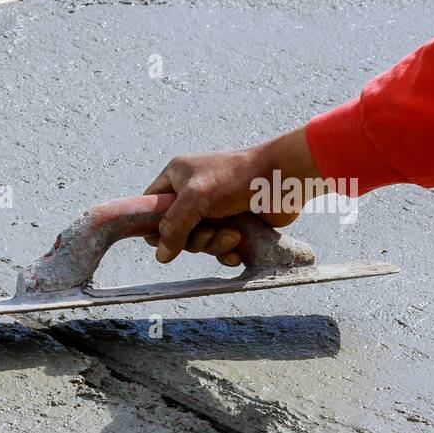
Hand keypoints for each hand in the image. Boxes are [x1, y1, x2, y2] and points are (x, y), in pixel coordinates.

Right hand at [143, 127, 319, 265]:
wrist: (283, 178)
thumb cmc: (237, 178)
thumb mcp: (195, 198)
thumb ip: (172, 227)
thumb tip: (161, 255)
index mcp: (177, 177)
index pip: (150, 206)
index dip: (154, 225)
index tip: (168, 236)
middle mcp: (192, 193)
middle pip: (175, 231)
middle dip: (195, 238)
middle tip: (211, 230)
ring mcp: (213, 209)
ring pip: (198, 241)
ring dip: (214, 244)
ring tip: (232, 234)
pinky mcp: (232, 223)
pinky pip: (218, 247)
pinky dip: (226, 251)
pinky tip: (237, 248)